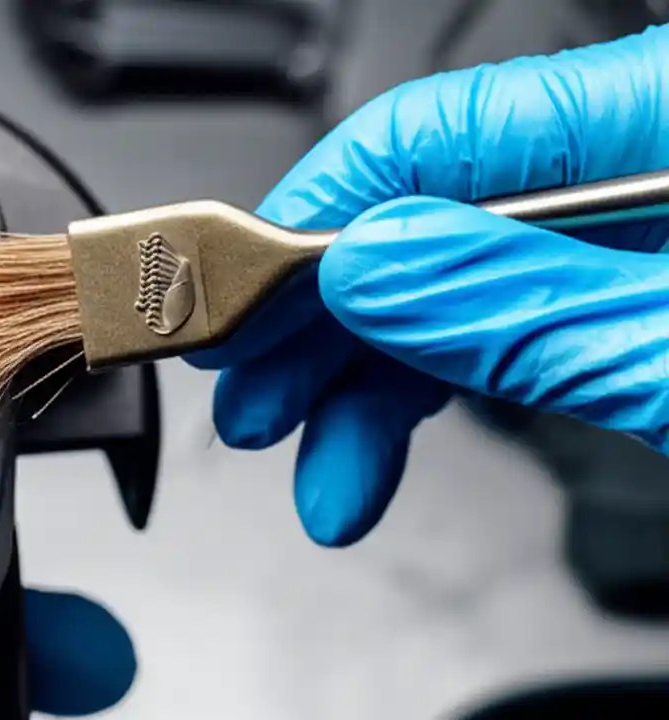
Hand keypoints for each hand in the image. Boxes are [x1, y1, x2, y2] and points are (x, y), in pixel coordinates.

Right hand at [189, 25, 668, 545]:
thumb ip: (522, 308)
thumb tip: (364, 271)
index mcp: (654, 121)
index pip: (426, 136)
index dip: (306, 219)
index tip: (227, 302)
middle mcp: (629, 170)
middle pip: (419, 221)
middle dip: (320, 330)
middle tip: (253, 405)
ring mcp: (626, 244)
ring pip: (445, 294)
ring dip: (362, 392)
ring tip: (319, 474)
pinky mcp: (622, 306)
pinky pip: (494, 335)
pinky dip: (428, 402)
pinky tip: (372, 454)